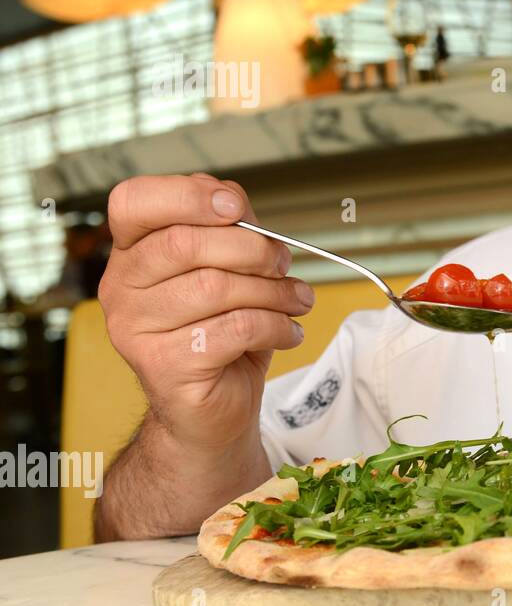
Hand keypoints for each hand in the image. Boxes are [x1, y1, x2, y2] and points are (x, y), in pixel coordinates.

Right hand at [99, 173, 313, 452]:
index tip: (236, 207)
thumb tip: (234, 202)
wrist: (210, 411)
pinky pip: (235, 328)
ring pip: (216, 288)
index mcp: (131, 253)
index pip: (133, 201)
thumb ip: (226, 229)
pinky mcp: (164, 367)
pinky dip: (276, 326)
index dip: (187, 194)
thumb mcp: (227, 269)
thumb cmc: (221, 331)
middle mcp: (121, 288)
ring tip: (296, 300)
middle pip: (185, 243)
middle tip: (283, 264)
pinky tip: (288, 332)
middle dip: (252, 248)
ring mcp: (135, 330)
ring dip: (273, 291)